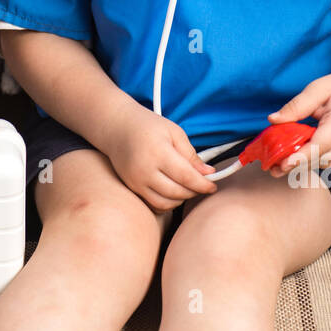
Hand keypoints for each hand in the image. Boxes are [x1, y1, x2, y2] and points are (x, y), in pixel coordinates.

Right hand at [100, 101, 217, 212]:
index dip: (203, 185)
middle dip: (194, 192)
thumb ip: (191, 154)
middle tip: (202, 185)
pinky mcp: (131, 187)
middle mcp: (144, 170)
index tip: (213, 186)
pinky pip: (153, 204)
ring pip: (165, 204)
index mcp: (158, 152)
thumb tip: (209, 173)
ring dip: (181, 199)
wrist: (116, 127)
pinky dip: (167, 203)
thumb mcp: (174, 132)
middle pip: (177, 193)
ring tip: (188, 187)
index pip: (186, 177)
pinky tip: (173, 192)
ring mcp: (135, 181)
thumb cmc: (148, 126)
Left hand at [265, 64, 330, 176]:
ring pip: (324, 163)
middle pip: (319, 159)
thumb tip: (273, 120)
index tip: (283, 164)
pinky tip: (299, 154)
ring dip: (304, 164)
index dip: (300, 157)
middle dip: (296, 165)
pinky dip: (314, 159)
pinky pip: (329, 160)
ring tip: (281, 162)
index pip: (319, 146)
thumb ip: (296, 106)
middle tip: (272, 167)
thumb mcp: (317, 89)